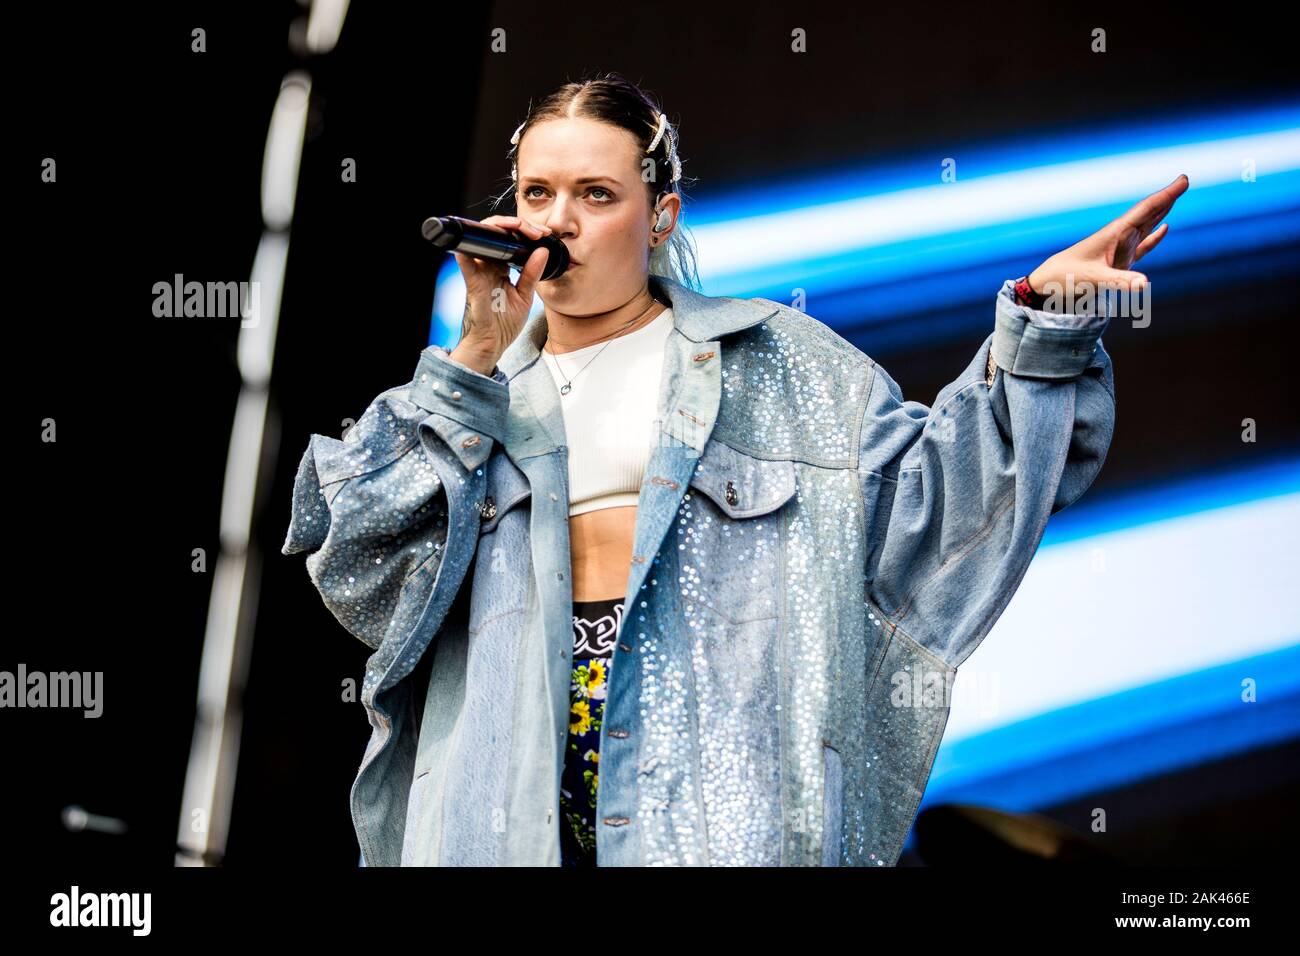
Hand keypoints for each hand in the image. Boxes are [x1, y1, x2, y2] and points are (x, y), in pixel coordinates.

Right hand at [452, 215, 554, 369]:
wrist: (493, 344)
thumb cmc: (505, 323)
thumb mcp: (525, 295)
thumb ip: (532, 274)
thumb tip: (543, 252)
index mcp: (500, 268)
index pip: (509, 240)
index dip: (525, 232)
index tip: (545, 234)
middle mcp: (488, 267)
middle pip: (495, 234)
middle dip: (517, 225)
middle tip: (538, 231)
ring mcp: (480, 274)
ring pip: (482, 242)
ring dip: (500, 229)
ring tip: (519, 227)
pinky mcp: (474, 285)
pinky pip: (468, 267)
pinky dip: (467, 255)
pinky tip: (475, 245)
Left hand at [1027, 174, 1188, 298]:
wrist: (1047, 284)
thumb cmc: (1065, 278)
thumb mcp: (1093, 280)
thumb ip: (1120, 281)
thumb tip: (1145, 284)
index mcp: (1115, 233)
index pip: (1146, 209)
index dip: (1166, 195)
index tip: (1183, 180)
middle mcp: (1119, 237)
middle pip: (1148, 212)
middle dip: (1167, 197)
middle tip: (1184, 180)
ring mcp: (1120, 249)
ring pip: (1146, 225)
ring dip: (1162, 211)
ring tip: (1176, 196)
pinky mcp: (1119, 263)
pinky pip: (1142, 246)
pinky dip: (1154, 237)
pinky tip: (1164, 228)